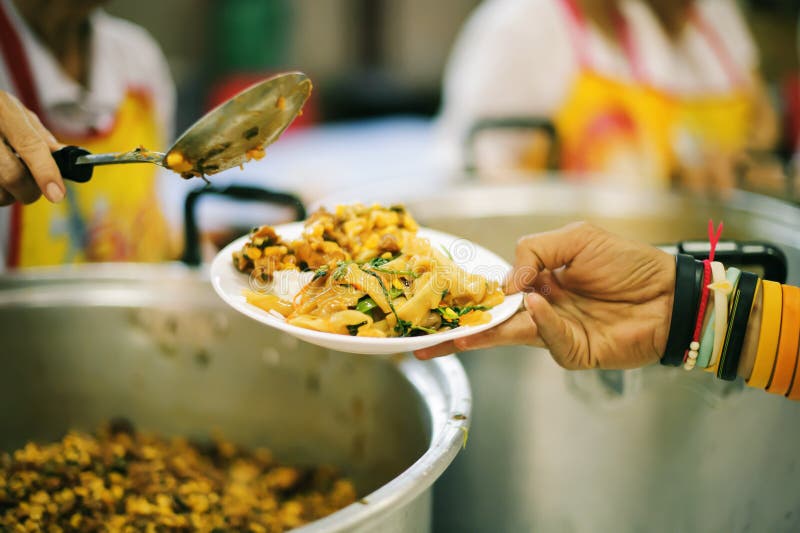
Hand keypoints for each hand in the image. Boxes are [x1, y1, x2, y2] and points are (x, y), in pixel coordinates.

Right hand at [0, 90, 64, 205]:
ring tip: (6, 181)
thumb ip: (38, 135)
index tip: (57, 194)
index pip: (29, 145)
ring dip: (7, 195)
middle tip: (32, 190)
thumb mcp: (14, 112)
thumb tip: (65, 158)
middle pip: (12, 175)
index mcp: (3, 111)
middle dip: (29, 191)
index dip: (45, 172)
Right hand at [415, 222, 675, 369]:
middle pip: (492, 320)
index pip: (496, 288)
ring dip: (481, 334)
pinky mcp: (572, 351)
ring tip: (451, 335)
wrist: (670, 293)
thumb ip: (534, 251)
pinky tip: (537, 305)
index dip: (469, 293)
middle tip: (425, 337)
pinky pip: (547, 338)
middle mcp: (540, 308)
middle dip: (458, 329)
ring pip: (509, 336)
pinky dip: (542, 321)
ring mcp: (555, 331)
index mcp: (539, 280)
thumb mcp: (576, 238)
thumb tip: (505, 284)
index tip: (439, 296)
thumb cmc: (627, 262)